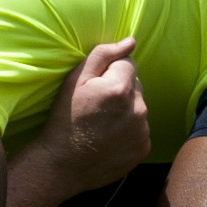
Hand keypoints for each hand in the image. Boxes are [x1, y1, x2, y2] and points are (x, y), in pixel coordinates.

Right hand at [40, 39, 148, 186]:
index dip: (109, 72)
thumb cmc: (64, 119)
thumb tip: (130, 41)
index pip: (128, 63)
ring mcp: (143, 130)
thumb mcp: (74, 81)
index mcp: (120, 88)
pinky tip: (109, 136)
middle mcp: (138, 109)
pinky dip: (129, 129)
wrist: (62, 165)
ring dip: (126, 109)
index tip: (94, 87)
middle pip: (136, 85)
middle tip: (97, 106)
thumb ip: (103, 55)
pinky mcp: (143, 147)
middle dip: (121, 89)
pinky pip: (141, 128)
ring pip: (139, 106)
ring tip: (102, 123)